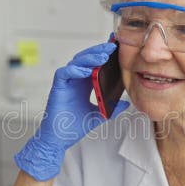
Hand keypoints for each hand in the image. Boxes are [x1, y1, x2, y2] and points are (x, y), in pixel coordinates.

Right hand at [14, 42, 128, 180]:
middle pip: (86, 58)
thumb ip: (112, 108)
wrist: (59, 139)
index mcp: (85, 83)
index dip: (103, 54)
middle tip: (112, 47)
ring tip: (103, 56)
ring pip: (76, 62)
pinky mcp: (57, 87)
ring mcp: (66, 82)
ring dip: (89, 58)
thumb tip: (126, 103)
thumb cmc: (74, 126)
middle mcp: (75, 80)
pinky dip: (74, 69)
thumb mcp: (99, 115)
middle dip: (99, 51)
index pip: (94, 64)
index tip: (116, 47)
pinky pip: (64, 73)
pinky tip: (86, 70)